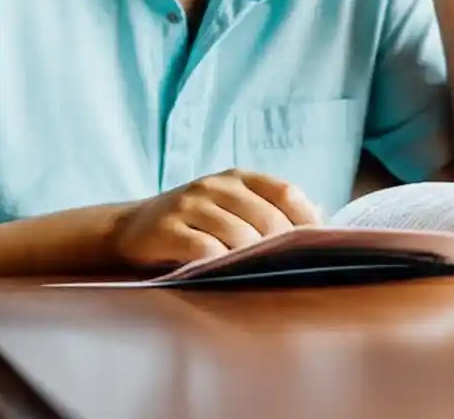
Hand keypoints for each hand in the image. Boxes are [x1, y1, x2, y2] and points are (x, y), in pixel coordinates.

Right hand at [108, 170, 321, 269]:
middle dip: (281, 248)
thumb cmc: (194, 224)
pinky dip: (221, 266)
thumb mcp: (232, 208)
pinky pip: (205, 250)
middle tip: (288, 271)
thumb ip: (271, 210)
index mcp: (238, 177)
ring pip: (239, 236)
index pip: (285, 192)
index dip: (306, 220)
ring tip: (257, 277)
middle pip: (267, 218)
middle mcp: (215, 184)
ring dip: (252, 261)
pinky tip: (224, 275)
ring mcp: (190, 204)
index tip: (318, 247)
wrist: (130, 229)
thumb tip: (323, 218)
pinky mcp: (168, 228)